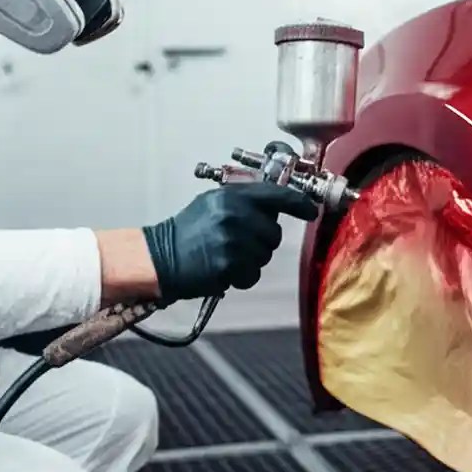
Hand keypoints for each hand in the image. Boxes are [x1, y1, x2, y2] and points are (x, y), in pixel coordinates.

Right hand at [142, 182, 318, 302]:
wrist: (161, 257)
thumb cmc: (188, 230)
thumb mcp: (213, 203)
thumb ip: (244, 200)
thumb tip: (277, 203)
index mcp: (232, 196)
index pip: (277, 195)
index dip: (299, 204)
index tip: (311, 211)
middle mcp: (234, 215)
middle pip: (273, 233)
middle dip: (262, 242)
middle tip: (239, 242)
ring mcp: (231, 241)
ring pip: (264, 256)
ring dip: (251, 260)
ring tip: (227, 255)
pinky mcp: (227, 266)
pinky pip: (252, 274)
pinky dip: (242, 276)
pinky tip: (224, 269)